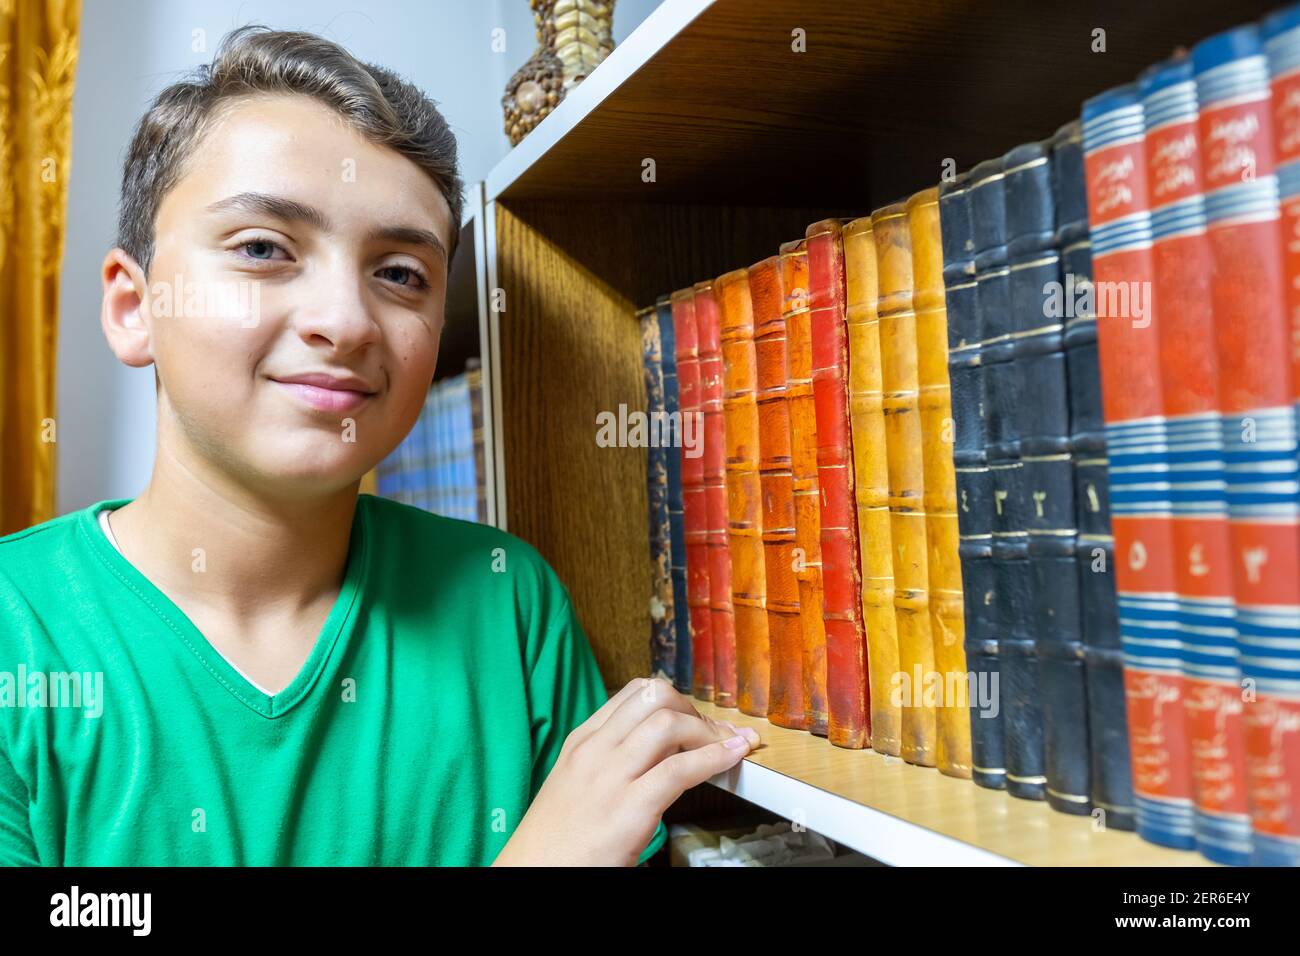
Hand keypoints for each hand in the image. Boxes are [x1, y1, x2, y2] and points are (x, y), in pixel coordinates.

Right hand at [492, 676, 759, 865]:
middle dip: (693, 709)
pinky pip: (680, 769)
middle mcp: (595, 750)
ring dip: (708, 730)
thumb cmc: (559, 837)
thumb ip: (611, 759)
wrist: (533, 871)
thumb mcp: (577, 783)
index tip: (694, 719)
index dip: (675, 700)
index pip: (634, 692)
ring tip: (727, 745)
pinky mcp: (630, 808)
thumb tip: (659, 748)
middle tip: (712, 734)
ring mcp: (611, 777)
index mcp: (583, 741)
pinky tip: (732, 757)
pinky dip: (715, 757)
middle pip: (655, 696)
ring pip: (669, 723)